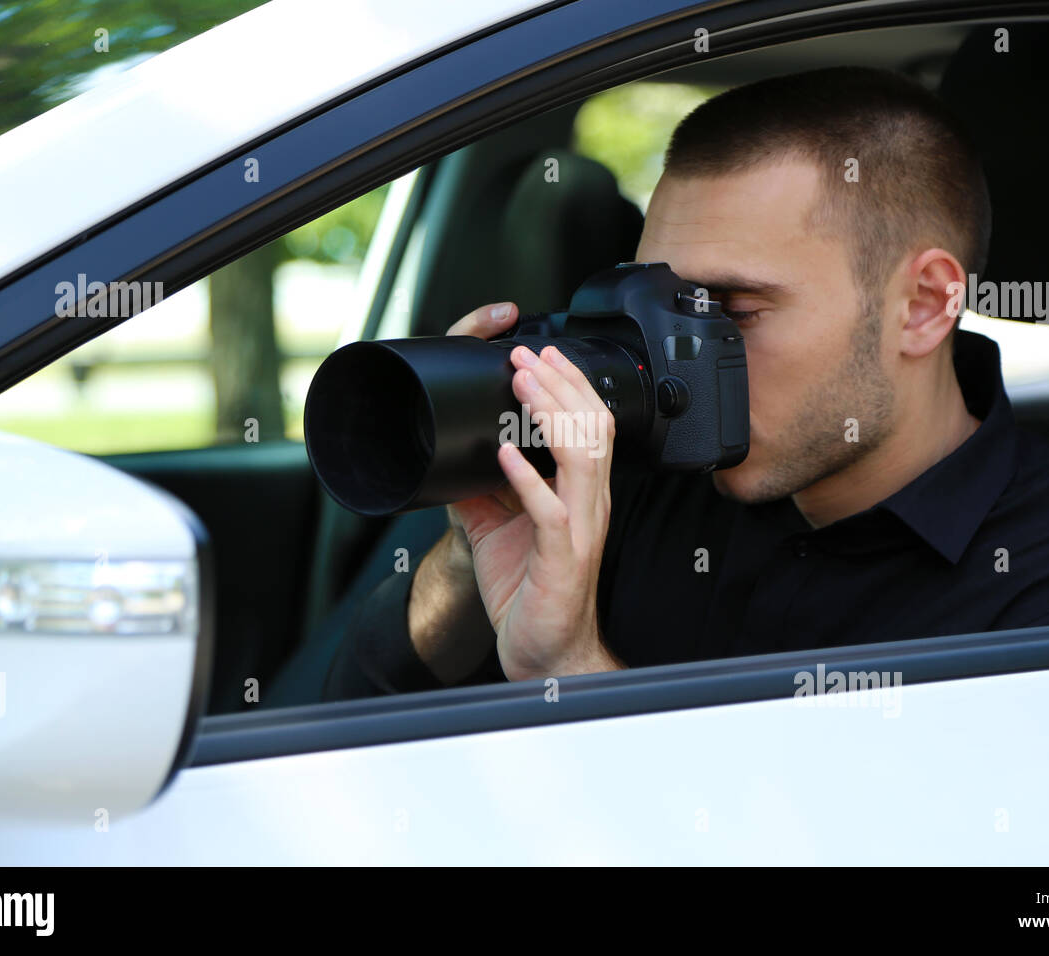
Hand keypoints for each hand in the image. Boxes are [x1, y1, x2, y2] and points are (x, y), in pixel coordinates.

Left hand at [441, 304, 621, 679]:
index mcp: (581, 494)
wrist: (545, 653)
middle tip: (527, 355)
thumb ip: (484, 490)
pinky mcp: (562, 559)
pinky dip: (527, 479)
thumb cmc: (530, 592)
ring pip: (582, 457)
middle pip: (593, 427)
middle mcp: (589, 505)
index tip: (541, 353)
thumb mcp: (498, 529)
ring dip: (551, 415)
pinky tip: (504, 455)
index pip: (590, 424)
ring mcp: (580, 531)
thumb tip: (455, 455)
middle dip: (560, 384)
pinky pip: (551, 511)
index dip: (570, 384)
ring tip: (522, 386)